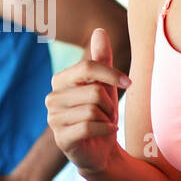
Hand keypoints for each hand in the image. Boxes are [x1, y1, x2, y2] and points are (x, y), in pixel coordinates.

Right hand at [45, 27, 128, 173]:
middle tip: (108, 113)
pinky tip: (106, 132)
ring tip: (104, 123)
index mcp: (60, 81)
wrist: (101, 150)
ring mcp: (53, 119)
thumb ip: (101, 59)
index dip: (111, 73)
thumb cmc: (102, 114)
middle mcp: (52, 98)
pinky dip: (105, 130)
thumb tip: (99, 31)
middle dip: (109, 103)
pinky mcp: (61, 138)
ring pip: (92, 109)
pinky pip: (89, 126)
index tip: (128, 82)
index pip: (86, 67)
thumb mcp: (106, 85)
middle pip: (93, 90)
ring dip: (107, 118)